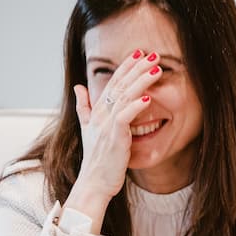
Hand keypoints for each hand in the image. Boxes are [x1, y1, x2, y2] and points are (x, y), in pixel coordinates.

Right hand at [72, 50, 161, 201]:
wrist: (93, 182)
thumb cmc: (95, 159)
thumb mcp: (87, 129)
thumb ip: (84, 106)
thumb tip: (79, 86)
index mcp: (97, 111)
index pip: (113, 82)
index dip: (126, 66)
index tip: (139, 53)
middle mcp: (101, 114)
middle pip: (120, 85)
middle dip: (137, 68)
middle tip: (153, 54)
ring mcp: (106, 125)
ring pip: (124, 96)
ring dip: (141, 81)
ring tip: (156, 69)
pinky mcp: (114, 137)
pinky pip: (124, 117)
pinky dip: (136, 106)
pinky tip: (149, 97)